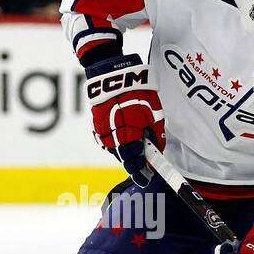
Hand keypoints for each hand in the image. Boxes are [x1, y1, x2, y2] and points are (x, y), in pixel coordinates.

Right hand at [86, 53, 163, 187]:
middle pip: (124, 159)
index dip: (141, 173)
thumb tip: (157, 150)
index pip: (134, 164)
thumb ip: (156, 136)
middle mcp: (112, 139)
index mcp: (128, 138)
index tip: (147, 177)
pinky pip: (108, 139)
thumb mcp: (155, 114)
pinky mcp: (96, 126)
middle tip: (143, 162)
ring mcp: (102, 133)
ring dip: (125, 149)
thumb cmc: (138, 94)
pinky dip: (117, 139)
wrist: (113, 76)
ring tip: (135, 138)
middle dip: (134, 161)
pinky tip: (124, 129)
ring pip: (115, 149)